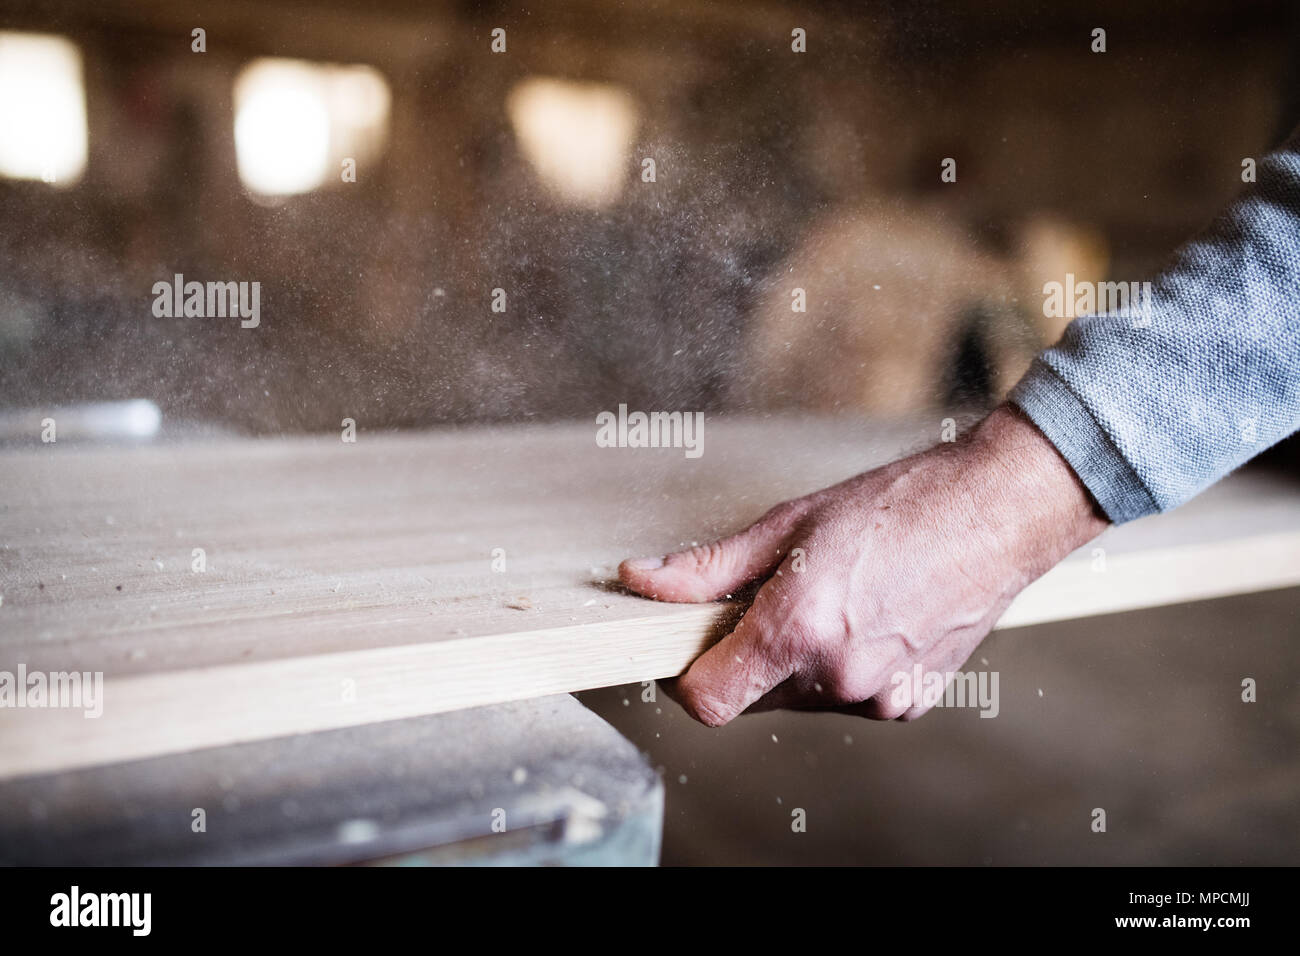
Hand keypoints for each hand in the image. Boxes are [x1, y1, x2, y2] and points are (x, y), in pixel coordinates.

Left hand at [618, 405, 1108, 724]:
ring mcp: (878, 697)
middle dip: (746, 655)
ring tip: (835, 598)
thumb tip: (641, 580)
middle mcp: (837, 675)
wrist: (997, 513)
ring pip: (801, 699)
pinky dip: (844, 669)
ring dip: (797, 663)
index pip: (706, 700)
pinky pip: (850, 700)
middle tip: (773, 596)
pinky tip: (871, 618)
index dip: (686, 677)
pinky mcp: (910, 704)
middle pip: (752, 696)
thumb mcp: (788, 524)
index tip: (691, 645)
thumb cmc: (897, 506)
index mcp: (797, 628)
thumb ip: (708, 567)